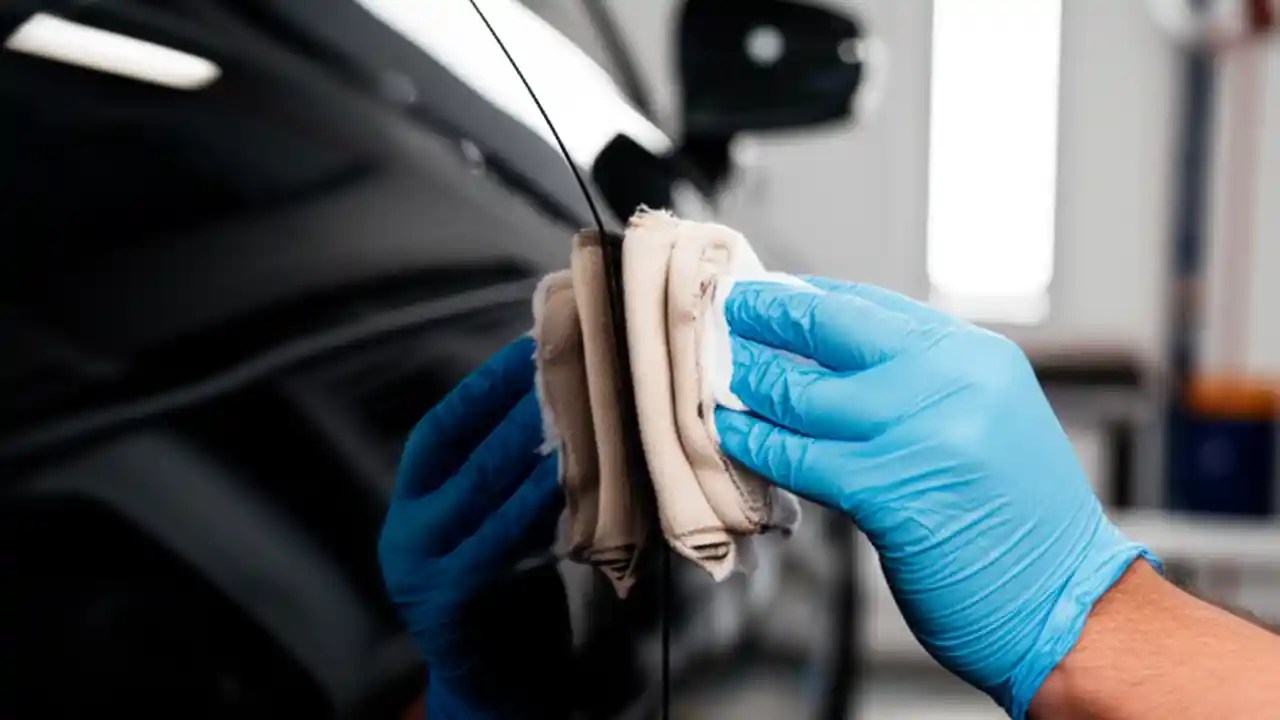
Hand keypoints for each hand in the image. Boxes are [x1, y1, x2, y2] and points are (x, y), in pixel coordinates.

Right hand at [378, 336, 568, 717]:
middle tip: (568, 361)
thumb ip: (510, 480)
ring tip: (577, 403)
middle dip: (520, 404)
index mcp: (413, 504)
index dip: (484, 385)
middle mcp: (408, 531)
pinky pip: (502, 540)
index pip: (442, 429)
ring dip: (534, 442)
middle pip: (466, 452)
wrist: (494, 689)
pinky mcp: (453, 602)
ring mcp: (424, 569)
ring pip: (483, 489)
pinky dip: (537, 503)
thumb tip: (560, 402)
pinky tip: (572, 474)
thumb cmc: (504, 595)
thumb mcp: (496, 528)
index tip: (529, 343)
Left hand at [714, 277, 1154, 717]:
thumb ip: (924, 382)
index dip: (806, 294)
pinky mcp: (888, 492)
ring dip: (748, 380)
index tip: (766, 292)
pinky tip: (730, 433)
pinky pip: (797, 456)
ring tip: (714, 371)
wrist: (1067, 603)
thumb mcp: (988, 419)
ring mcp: (918, 433)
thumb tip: (835, 358)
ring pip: (803, 391)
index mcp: (975, 356)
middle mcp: (950, 381)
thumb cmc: (1022, 522)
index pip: (871, 303)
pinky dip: (755, 443)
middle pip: (829, 328)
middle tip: (723, 310)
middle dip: (765, 316)